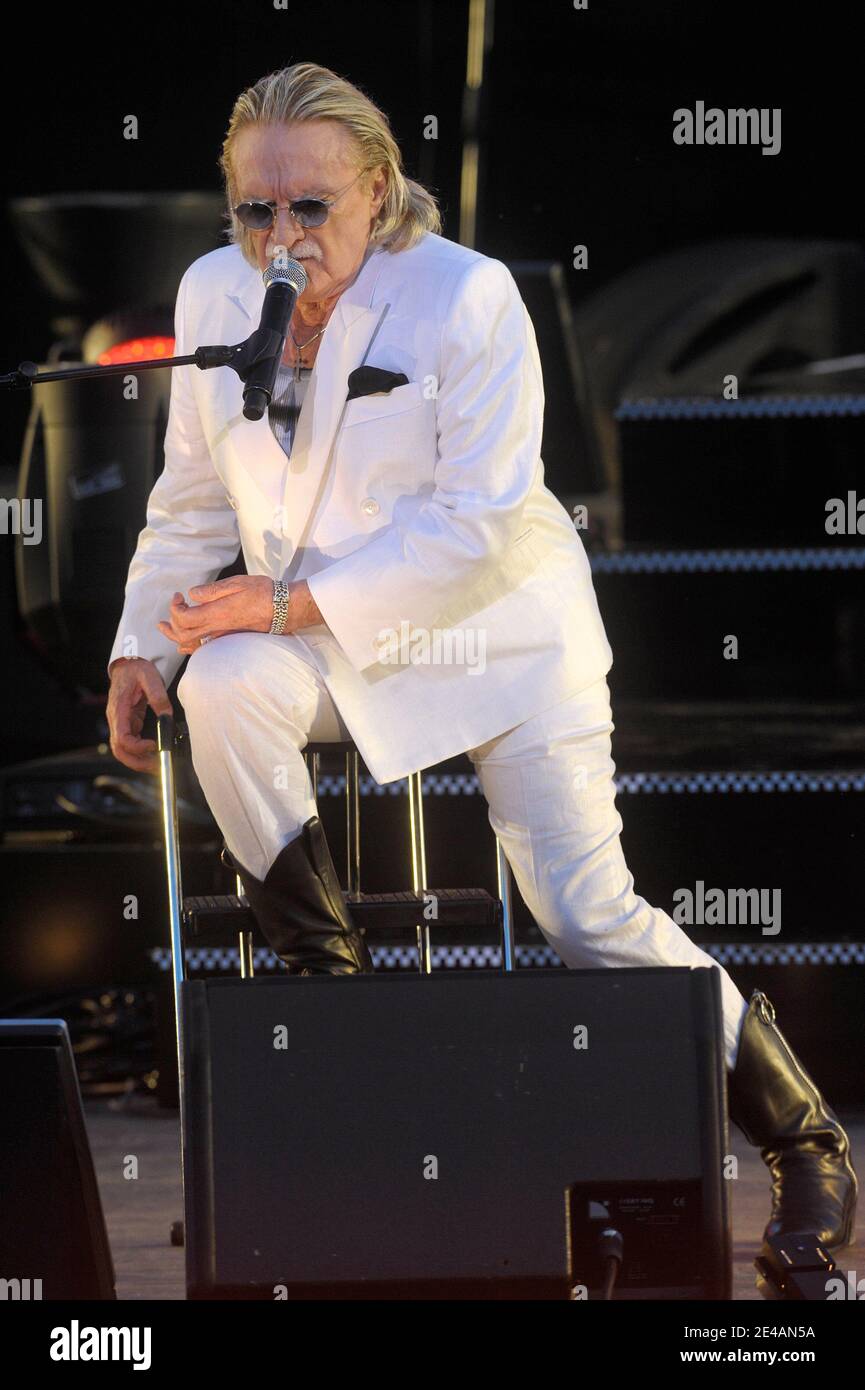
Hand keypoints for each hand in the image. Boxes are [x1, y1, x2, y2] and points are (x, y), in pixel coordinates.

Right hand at [107, 658, 172, 773]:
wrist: (129, 663)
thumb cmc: (136, 668)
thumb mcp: (149, 676)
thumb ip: (158, 696)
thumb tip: (167, 716)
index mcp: (118, 709)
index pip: (121, 737)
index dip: (136, 747)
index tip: (153, 746)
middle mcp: (116, 719)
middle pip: (119, 750)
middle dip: (137, 762)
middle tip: (157, 767)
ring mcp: (121, 723)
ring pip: (123, 750)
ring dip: (138, 761)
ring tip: (158, 764)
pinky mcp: (129, 723)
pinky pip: (131, 744)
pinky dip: (141, 753)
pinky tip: (155, 753)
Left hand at [157, 576, 273, 651]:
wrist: (283, 609)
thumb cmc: (263, 592)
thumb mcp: (237, 583)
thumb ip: (212, 590)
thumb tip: (192, 594)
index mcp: (217, 613)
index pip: (183, 618)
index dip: (175, 607)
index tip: (179, 596)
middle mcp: (218, 629)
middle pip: (183, 635)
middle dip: (171, 622)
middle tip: (175, 606)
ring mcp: (223, 637)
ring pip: (192, 645)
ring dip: (175, 636)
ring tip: (166, 627)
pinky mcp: (229, 640)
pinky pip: (204, 649)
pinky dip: (190, 646)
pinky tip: (185, 642)